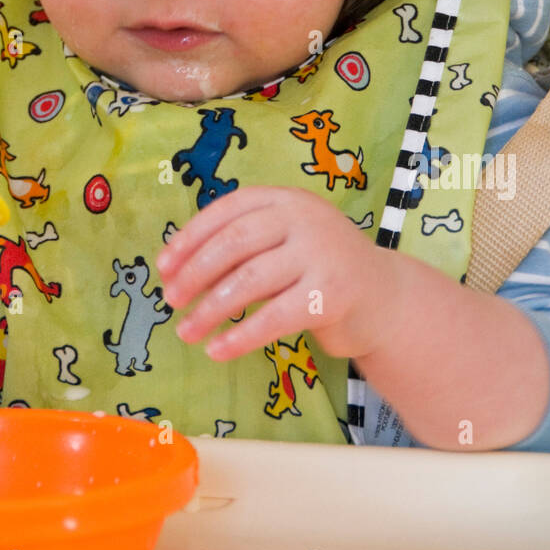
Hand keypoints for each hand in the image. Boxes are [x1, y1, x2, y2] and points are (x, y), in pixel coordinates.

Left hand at [155, 185, 397, 361]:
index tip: (164, 266)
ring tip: (186, 332)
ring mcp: (321, 254)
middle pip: (234, 242)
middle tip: (171, 300)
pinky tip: (218, 350)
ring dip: (210, 309)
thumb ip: (245, 243)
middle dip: (195, 273)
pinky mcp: (331, 294)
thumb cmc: (320, 268)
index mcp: (286, 199)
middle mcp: (304, 218)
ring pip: (249, 281)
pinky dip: (240, 337)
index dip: (191, 236)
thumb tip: (178, 267)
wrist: (385, 298)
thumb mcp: (285, 241)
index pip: (228, 209)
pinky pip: (274, 318)